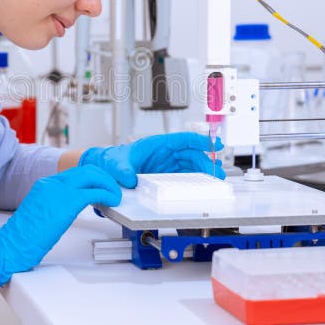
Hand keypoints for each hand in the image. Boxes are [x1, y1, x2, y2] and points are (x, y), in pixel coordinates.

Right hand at [0, 166, 120, 284]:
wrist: (12, 243)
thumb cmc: (23, 236)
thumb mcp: (40, 212)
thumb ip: (54, 204)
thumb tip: (69, 208)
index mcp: (45, 184)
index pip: (75, 173)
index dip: (92, 178)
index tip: (101, 186)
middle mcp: (52, 183)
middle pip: (86, 170)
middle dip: (104, 178)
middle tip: (112, 189)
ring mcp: (59, 190)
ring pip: (92, 176)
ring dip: (108, 184)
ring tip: (115, 195)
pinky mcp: (67, 202)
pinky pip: (95, 191)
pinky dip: (107, 194)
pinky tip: (112, 201)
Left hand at [77, 132, 224, 187]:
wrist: (107, 169)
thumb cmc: (113, 160)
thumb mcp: (116, 164)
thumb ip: (122, 170)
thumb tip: (129, 179)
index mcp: (157, 144)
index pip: (182, 139)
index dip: (199, 141)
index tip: (214, 144)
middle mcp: (165, 154)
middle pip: (191, 154)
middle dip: (206, 161)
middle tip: (217, 171)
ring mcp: (167, 165)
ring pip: (191, 165)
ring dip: (204, 171)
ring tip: (216, 179)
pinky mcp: (166, 176)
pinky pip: (185, 176)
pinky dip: (196, 179)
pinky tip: (204, 184)